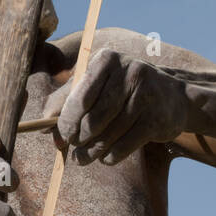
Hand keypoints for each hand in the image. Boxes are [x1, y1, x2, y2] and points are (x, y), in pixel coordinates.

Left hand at [47, 48, 188, 165]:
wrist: (171, 97)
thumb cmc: (121, 90)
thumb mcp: (94, 86)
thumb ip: (65, 101)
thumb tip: (44, 126)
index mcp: (107, 59)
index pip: (79, 97)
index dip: (66, 122)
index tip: (61, 135)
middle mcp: (129, 72)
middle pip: (93, 118)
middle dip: (79, 138)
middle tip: (73, 146)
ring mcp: (147, 95)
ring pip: (108, 135)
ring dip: (92, 152)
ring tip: (84, 157)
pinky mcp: (157, 119)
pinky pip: (124, 146)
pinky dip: (110, 156)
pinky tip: (105, 157)